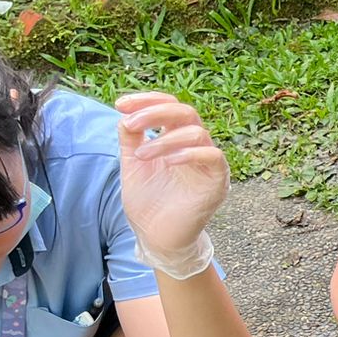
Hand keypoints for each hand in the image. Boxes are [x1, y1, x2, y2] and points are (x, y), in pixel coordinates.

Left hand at [116, 91, 227, 277]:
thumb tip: (124, 113)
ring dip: (164, 139)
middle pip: (185, 111)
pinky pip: (212, 156)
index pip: (168, 106)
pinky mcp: (217, 180)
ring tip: (141, 156)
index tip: (120, 104)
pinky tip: (167, 162)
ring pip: (196, 131)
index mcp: (174, 138)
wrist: (157, 237)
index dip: (146, 100)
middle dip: (155, 112)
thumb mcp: (132, 165)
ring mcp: (207, 162)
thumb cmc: (147, 202)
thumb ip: (130, 139)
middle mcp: (193, 146)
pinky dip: (189, 153)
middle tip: (130, 123)